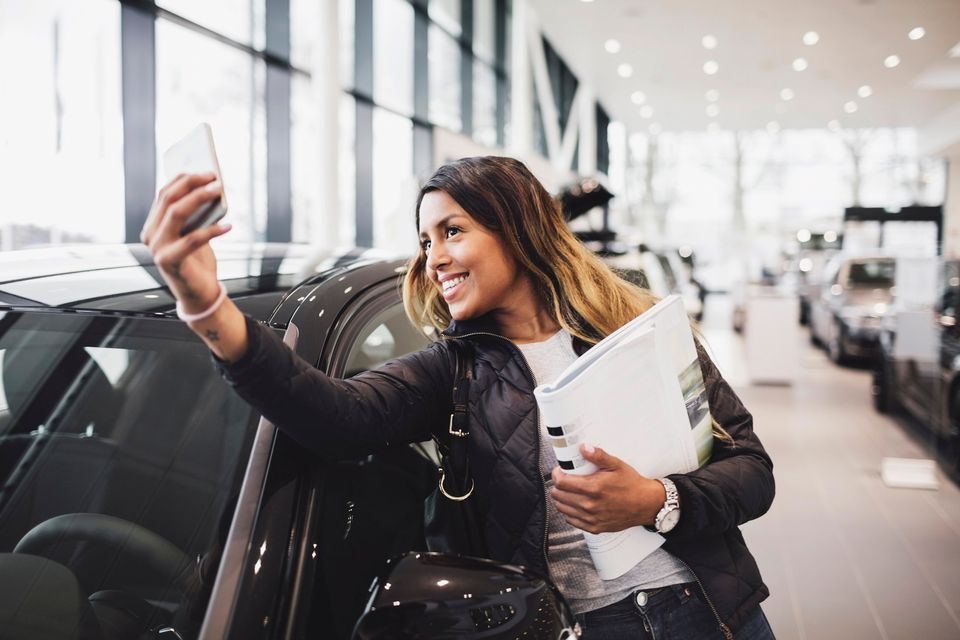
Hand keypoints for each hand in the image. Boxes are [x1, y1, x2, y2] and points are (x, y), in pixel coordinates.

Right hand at [140, 173, 230, 312]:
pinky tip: (228, 226)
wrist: (198, 294)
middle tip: (214, 177)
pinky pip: (192, 240)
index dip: (183, 179)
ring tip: (219, 192)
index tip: (204, 170)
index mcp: (154, 225)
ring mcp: (157, 248)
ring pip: (176, 214)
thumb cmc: (198, 261)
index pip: (164, 194)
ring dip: (199, 199)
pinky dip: (211, 231)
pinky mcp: (168, 261)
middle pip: (168, 200)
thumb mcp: (194, 232)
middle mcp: (150, 234)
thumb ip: (195, 215)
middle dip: (192, 184)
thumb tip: (210, 188)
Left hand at [550, 444, 665, 533]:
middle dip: (557, 486)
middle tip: (564, 479)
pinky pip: (571, 521)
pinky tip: (576, 504)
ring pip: (562, 509)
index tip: (560, 470)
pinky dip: (570, 511)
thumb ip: (598, 456)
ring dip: (561, 499)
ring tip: (569, 491)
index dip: (556, 475)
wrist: (646, 505)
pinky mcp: (594, 527)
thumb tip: (583, 447)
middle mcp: (590, 506)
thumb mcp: (616, 465)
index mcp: (594, 488)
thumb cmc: (632, 484)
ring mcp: (591, 518)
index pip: (561, 483)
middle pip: (558, 496)